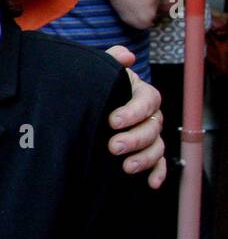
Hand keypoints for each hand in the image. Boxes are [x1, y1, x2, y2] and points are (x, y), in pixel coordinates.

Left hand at [102, 48, 165, 188]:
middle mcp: (148, 114)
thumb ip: (109, 61)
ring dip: (144, 158)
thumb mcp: (97, 72)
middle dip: (134, 138)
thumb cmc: (91, 87)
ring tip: (125, 167)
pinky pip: (159, 163)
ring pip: (157, 146)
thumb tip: (125, 55)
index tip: (112, 121)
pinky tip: (151, 184)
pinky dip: (157, 173)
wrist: (79, 106)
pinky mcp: (144, 152)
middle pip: (153, 127)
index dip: (133, 111)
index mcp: (139, 93)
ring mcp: (148, 134)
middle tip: (112, 147)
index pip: (147, 100)